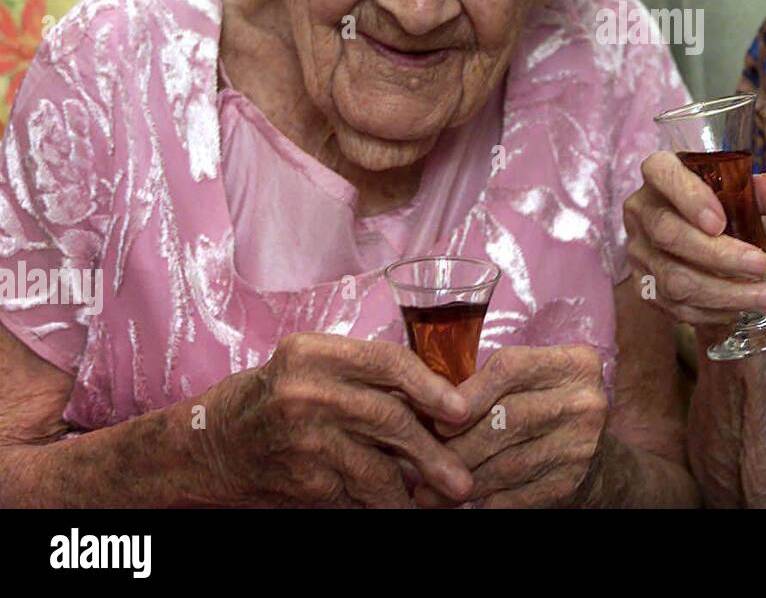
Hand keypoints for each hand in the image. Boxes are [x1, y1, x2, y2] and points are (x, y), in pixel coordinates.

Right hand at [199, 331, 474, 507]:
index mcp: (315, 353)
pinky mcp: (300, 479)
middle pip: (389, 418)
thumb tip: (438, 401)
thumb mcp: (314, 369)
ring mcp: (301, 438)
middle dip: (432, 451)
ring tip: (436, 502)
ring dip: (410, 490)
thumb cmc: (275, 398)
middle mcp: (307, 391)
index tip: (461, 410)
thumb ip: (366, 377)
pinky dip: (376, 503)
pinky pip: (352, 495)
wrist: (210, 444)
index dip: (430, 386)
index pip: (387, 362)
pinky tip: (391, 507)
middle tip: (461, 476)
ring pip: (375, 467)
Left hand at [430, 345, 607, 507]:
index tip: (438, 419)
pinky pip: (515, 496)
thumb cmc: (547, 410)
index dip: (469, 392)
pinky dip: (485, 500)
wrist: (595, 459)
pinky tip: (463, 503)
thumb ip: (493, 384)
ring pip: (506, 463)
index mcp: (574, 363)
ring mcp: (581, 444)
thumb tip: (429, 409)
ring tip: (430, 490)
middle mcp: (584, 400)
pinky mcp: (571, 483)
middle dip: (459, 443)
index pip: (511, 367)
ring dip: (462, 478)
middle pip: (506, 419)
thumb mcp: (534, 382)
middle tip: (426, 458)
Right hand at [623, 150, 765, 326]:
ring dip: (727, 293)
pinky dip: (714, 311)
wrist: (690, 233)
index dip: (690, 198)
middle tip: (763, 265)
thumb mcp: (734, 189)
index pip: (663, 174)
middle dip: (720, 256)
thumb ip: (752, 189)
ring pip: (674, 280)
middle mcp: (641, 210)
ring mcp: (639, 251)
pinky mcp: (643, 286)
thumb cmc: (716, 204)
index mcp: (659, 172)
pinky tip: (744, 307)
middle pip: (668, 234)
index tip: (721, 223)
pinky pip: (675, 307)